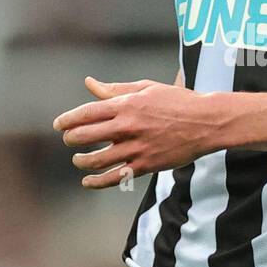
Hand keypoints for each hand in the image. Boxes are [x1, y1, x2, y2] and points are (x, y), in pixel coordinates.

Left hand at [53, 75, 220, 188]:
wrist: (206, 122)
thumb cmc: (177, 101)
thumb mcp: (146, 88)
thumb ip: (116, 89)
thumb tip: (89, 83)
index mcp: (127, 105)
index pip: (87, 113)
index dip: (68, 120)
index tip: (59, 125)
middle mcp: (128, 127)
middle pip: (86, 136)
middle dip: (72, 139)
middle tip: (69, 140)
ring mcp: (136, 148)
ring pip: (97, 159)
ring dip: (82, 161)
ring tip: (78, 159)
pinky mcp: (145, 165)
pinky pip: (115, 177)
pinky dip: (97, 182)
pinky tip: (87, 182)